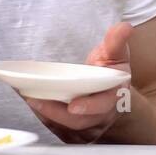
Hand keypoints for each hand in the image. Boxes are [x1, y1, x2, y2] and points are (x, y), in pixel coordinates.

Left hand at [24, 21, 131, 142]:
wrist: (109, 88)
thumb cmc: (110, 69)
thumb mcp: (115, 54)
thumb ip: (117, 41)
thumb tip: (125, 27)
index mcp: (114, 95)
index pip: (103, 105)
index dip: (89, 106)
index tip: (73, 106)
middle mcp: (101, 114)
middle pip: (79, 121)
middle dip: (57, 113)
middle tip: (36, 100)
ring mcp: (86, 123)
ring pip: (65, 126)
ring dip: (46, 114)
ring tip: (30, 98)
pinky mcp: (73, 127)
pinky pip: (57, 127)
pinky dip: (43, 116)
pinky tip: (31, 101)